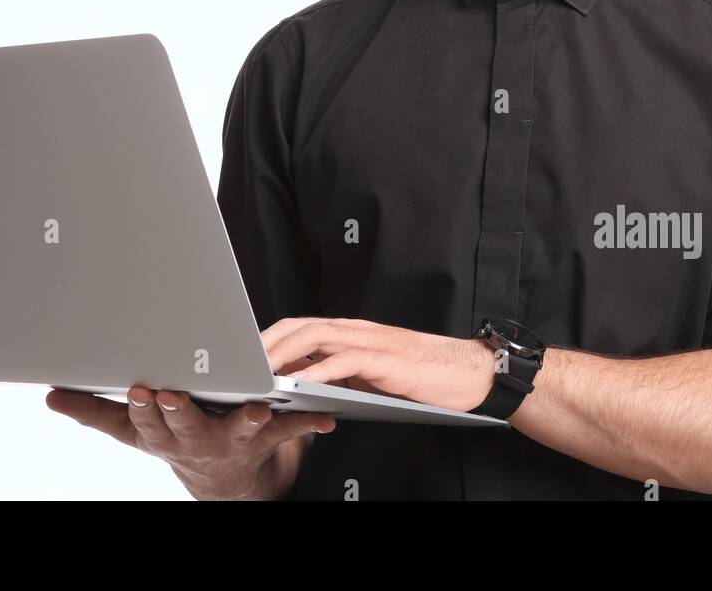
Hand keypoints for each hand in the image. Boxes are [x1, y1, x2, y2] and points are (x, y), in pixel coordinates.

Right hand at [45, 386, 334, 499]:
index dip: (143, 407)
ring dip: (247, 418)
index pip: (146, 420)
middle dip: (179, 409)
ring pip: (238, 429)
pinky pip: (290, 430)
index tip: (140, 389)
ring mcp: (233, 441)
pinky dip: (308, 424)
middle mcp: (196, 440)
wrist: (224, 482)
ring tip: (256, 407)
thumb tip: (50, 395)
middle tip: (174, 393)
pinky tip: (324, 418)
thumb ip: (94, 412)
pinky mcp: (267, 439)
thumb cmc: (176, 439)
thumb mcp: (133, 432)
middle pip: (185, 425)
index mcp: (163, 433)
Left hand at [263, 318, 493, 412]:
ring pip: (318, 337)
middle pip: (301, 326)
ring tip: (262, 372)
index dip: (271, 337)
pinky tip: (303, 384)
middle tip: (242, 363)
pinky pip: (347, 361)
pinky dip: (321, 370)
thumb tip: (306, 385)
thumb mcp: (372, 375)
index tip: (246, 355)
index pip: (302, 325)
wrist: (468, 373)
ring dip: (286, 354)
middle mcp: (357, 330)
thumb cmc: (422, 376)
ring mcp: (372, 342)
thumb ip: (342, 374)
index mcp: (352, 332)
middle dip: (268, 342)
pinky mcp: (387, 361)